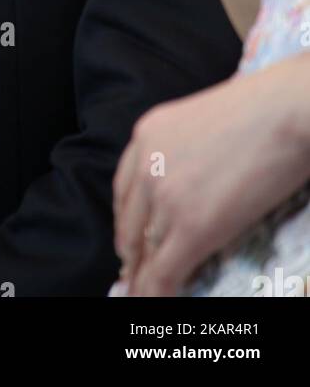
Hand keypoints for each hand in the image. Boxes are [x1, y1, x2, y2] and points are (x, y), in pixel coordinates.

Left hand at [113, 52, 309, 295]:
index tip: (131, 238)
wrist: (285, 110)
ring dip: (144, 278)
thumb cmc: (261, 108)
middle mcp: (145, 164)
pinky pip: (163, 271)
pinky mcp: (191, 226)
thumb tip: (192, 185)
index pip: (125, 188)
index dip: (127, 219)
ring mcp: (165, 196)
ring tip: (145, 296)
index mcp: (147, 134)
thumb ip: (184, 151)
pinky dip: (156, 294)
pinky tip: (158, 304)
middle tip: (136, 273)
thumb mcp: (201, 122)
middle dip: (132, 252)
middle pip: (128, 221)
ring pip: (144, 250)